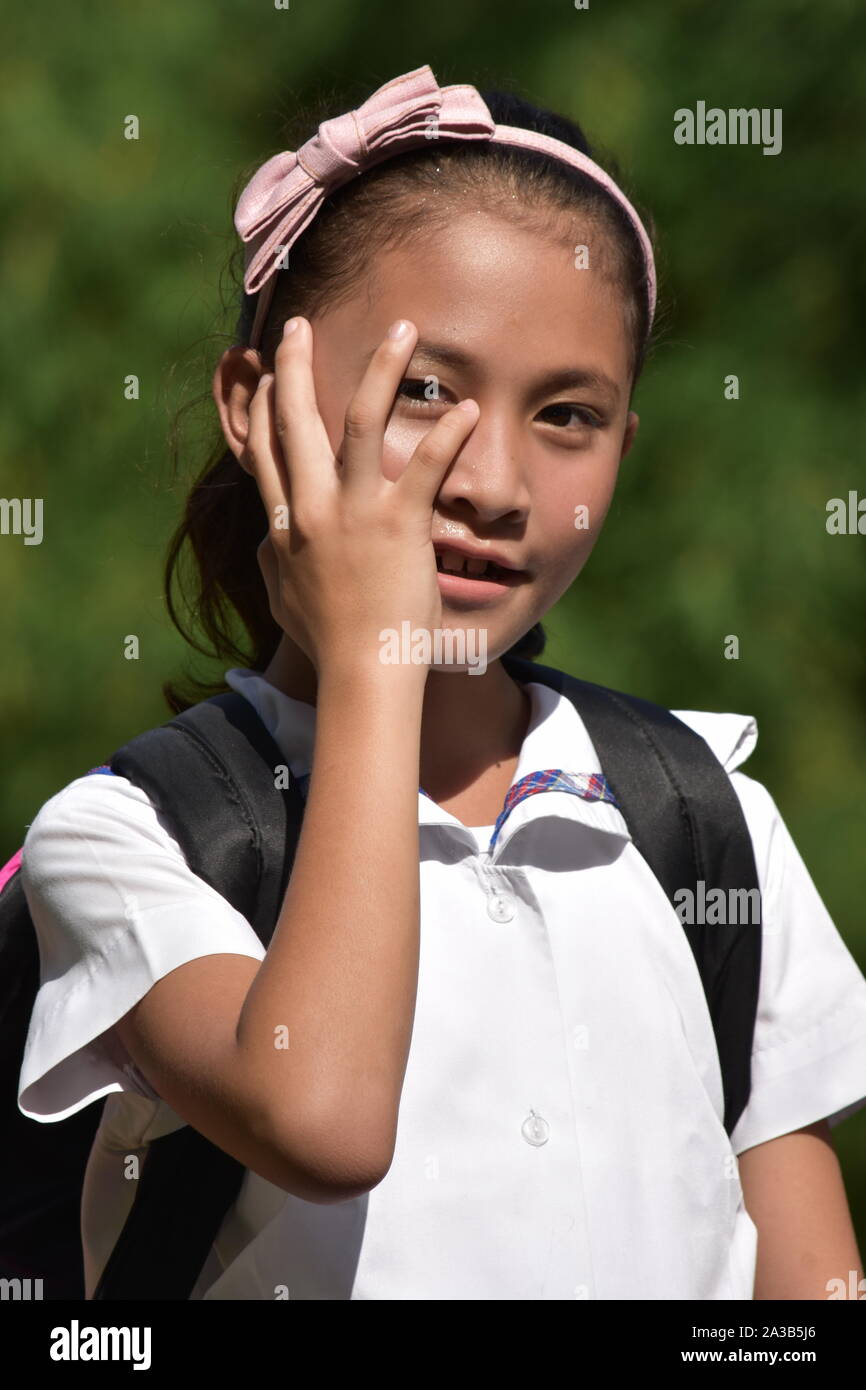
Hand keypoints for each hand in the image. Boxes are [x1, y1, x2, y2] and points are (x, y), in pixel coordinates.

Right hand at [244, 317, 478, 676]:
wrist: (362, 673)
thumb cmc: (329, 644)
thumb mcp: (282, 600)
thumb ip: (271, 565)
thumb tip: (263, 545)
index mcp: (286, 526)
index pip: (265, 451)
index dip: (263, 406)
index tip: (266, 373)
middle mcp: (312, 509)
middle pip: (297, 420)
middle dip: (295, 365)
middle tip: (299, 324)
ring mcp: (354, 513)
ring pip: (359, 421)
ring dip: (382, 369)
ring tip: (404, 329)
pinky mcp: (399, 526)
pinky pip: (424, 467)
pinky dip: (448, 435)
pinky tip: (467, 408)